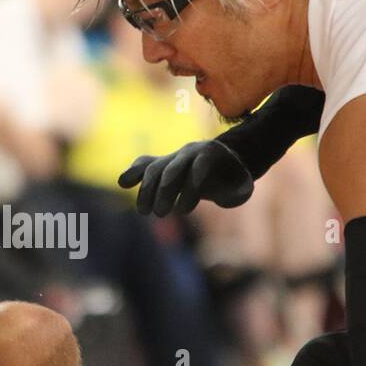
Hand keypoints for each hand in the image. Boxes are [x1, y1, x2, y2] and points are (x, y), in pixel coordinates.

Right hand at [118, 140, 253, 215]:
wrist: (223, 164)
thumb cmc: (233, 180)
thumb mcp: (242, 187)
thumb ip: (237, 192)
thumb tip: (225, 195)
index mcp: (211, 153)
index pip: (199, 165)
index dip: (191, 186)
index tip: (185, 211)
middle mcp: (190, 151)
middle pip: (173, 167)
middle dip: (165, 191)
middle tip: (161, 214)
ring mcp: (174, 156)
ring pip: (156, 168)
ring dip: (147, 190)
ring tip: (144, 212)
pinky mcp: (163, 163)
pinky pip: (145, 164)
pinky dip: (134, 172)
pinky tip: (123, 183)